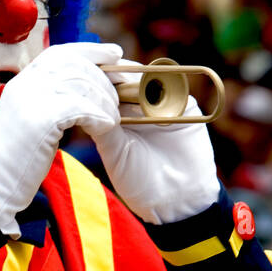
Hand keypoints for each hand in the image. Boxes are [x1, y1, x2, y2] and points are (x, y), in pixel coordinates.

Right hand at [0, 42, 123, 234]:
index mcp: (22, 82)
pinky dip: (99, 116)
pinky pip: (82, 108)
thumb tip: (77, 90)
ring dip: (105, 100)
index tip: (115, 53)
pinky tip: (107, 127)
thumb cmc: (16, 159)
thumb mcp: (27, 120)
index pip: (60, 52)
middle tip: (123, 91)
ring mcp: (31, 99)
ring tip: (115, 118)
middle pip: (75, 64)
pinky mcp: (41, 119)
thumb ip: (46, 100)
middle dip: (104, 76)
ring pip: (82, 84)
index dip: (90, 50)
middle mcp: (25, 84)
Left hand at [86, 63, 220, 224]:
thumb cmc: (139, 180)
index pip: (104, 90)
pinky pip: (173, 87)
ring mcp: (162, 105)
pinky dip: (161, 83)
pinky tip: (149, 87)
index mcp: (116, 118)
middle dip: (115, 74)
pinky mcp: (185, 105)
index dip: (97, 81)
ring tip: (124, 82)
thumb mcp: (115, 151)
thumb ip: (105, 124)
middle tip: (105, 72)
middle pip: (124, 80)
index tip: (86, 76)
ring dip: (136, 78)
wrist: (177, 198)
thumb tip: (90, 96)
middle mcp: (137, 108)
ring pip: (147, 79)